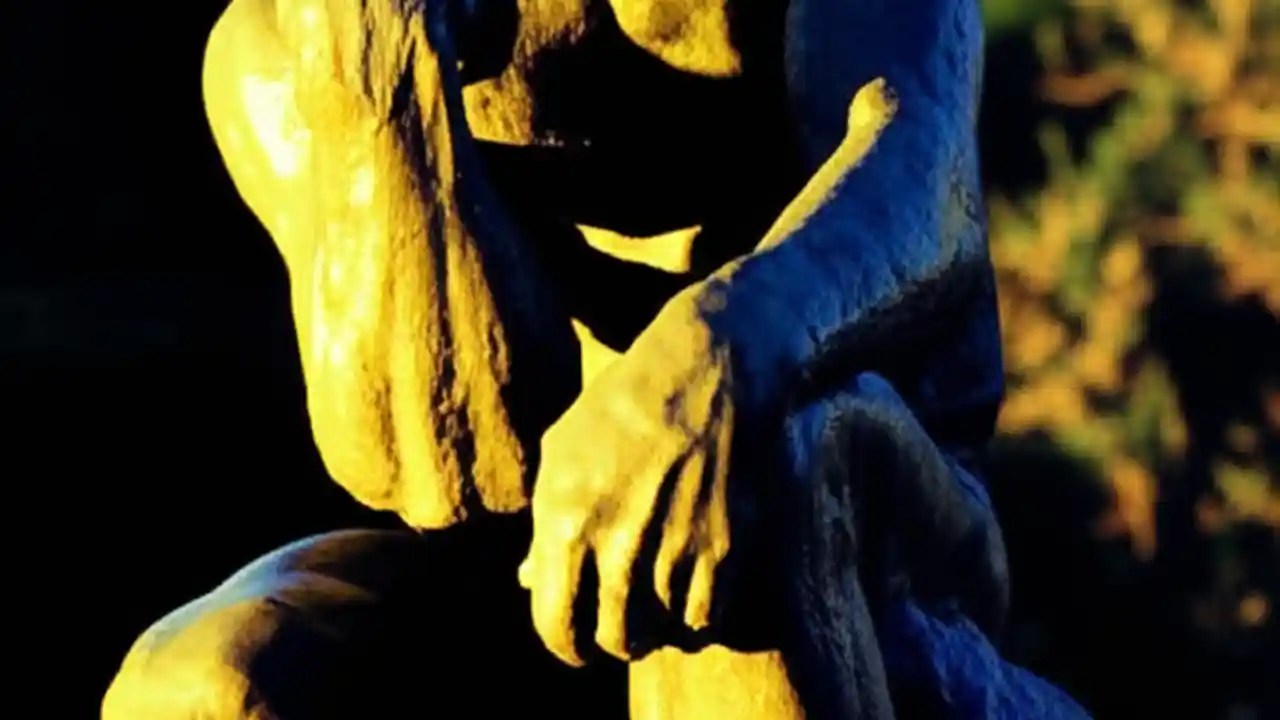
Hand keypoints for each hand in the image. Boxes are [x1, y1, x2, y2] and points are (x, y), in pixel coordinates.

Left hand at [518, 291, 744, 665]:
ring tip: (657, 604)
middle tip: (620, 630)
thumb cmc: (625, 401)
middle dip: (612, 642)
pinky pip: (706, 616)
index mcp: (566, 517)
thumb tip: (526, 579)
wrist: (712, 365)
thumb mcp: (564, 449)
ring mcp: (676, 546)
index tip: (575, 644)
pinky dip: (697, 615)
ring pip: (662, 632)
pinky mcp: (726, 544)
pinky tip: (691, 591)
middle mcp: (619, 541)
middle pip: (613, 639)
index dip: (564, 645)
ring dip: (658, 627)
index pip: (555, 624)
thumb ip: (542, 522)